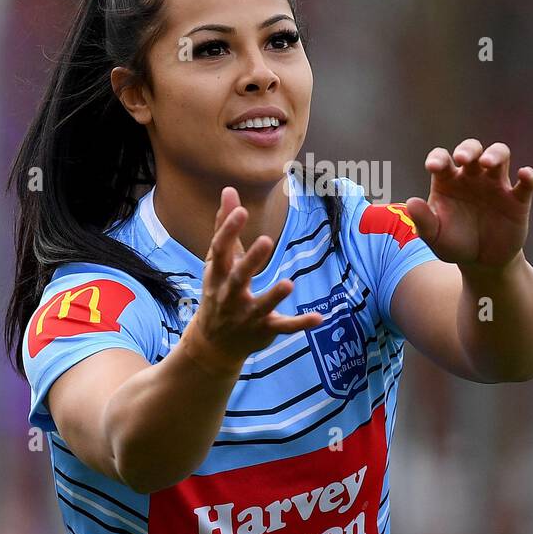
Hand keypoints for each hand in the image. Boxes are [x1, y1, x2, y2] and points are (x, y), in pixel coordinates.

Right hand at [182, 186, 322, 373]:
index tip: (241, 210)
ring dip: (274, 296)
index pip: (220, 250)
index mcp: (217, 275)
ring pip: (261, 306)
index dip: (228, 230)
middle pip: (238, 277)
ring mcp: (246, 316)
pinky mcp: (264, 330)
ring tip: (288, 283)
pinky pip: (283, 327)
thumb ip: (224, 225)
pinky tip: (320, 318)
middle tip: (265, 240)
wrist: (213, 344)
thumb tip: (229, 190)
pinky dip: (301, 324)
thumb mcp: (217, 261)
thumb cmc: (218, 291)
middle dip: (250, 261)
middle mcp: (228, 296)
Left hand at [404, 140, 532, 270]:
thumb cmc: (454, 244)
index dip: (438, 158)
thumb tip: (411, 203)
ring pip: (500, 155)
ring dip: (495, 154)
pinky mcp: (517, 200)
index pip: (442, 159)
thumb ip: (423, 220)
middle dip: (468, 149)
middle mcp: (472, 176)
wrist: (481, 263)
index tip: (433, 167)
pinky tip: (524, 175)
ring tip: (488, 163)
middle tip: (464, 159)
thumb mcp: (434, 237)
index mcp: (448, 180)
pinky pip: (526, 183)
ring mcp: (496, 185)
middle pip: (472, 149)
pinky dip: (528, 176)